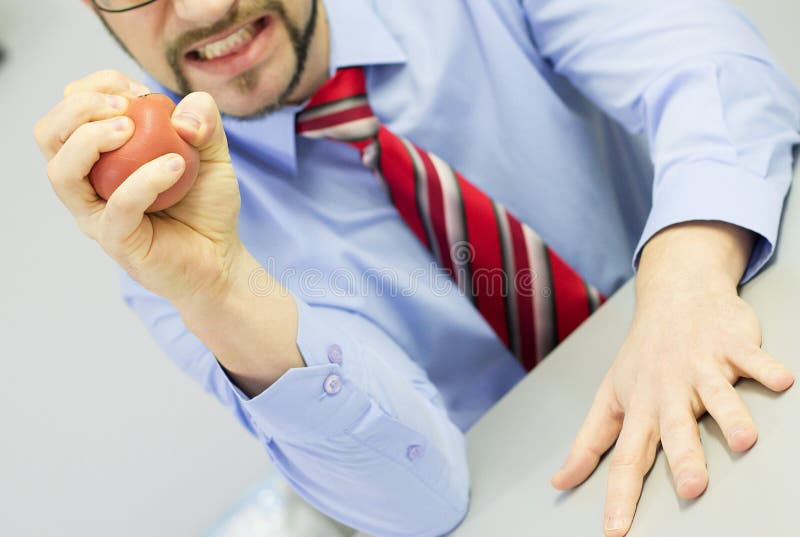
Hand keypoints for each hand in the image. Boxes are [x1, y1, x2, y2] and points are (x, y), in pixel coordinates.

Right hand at [34, 70, 242, 305]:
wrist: (222, 258)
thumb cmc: (206, 205)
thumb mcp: (213, 153)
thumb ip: (205, 121)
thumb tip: (181, 113)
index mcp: (99, 156)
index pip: (70, 109)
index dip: (96, 87)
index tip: (140, 91)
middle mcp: (88, 183)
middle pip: (48, 134)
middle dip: (79, 107)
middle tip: (127, 107)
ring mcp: (96, 214)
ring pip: (62, 171)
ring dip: (91, 138)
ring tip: (133, 128)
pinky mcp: (116, 240)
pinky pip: (117, 205)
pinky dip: (144, 178)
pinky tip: (176, 165)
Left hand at [551, 222, 794, 535]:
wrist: (674, 295)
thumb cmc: (643, 356)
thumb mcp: (610, 396)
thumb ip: (589, 442)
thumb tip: (559, 480)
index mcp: (639, 407)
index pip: (625, 457)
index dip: (619, 494)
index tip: (615, 530)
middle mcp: (668, 388)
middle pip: (675, 428)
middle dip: (683, 457)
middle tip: (692, 488)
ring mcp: (700, 365)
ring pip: (717, 394)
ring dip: (730, 415)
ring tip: (745, 440)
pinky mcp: (731, 345)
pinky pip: (751, 358)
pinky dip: (766, 369)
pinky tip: (781, 381)